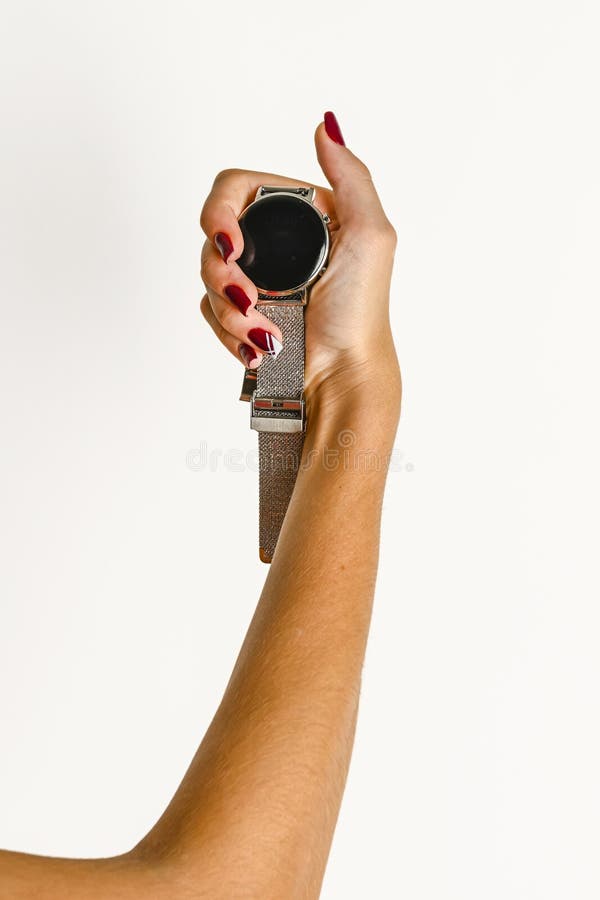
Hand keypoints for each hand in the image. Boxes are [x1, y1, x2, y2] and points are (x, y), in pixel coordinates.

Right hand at [199, 111, 399, 414]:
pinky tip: (259, 346)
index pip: (234, 190)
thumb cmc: (360, 311)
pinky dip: (229, 331)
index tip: (230, 244)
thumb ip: (351, 176)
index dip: (219, 213)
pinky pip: (209, 311)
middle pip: (213, 235)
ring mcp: (255, 280)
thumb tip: (325, 125)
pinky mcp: (241, 316)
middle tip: (245, 296)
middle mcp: (274, 244)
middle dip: (221, 271)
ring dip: (229, 309)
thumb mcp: (371, 235)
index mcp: (299, 216)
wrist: (341, 375)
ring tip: (264, 333)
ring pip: (206, 276)